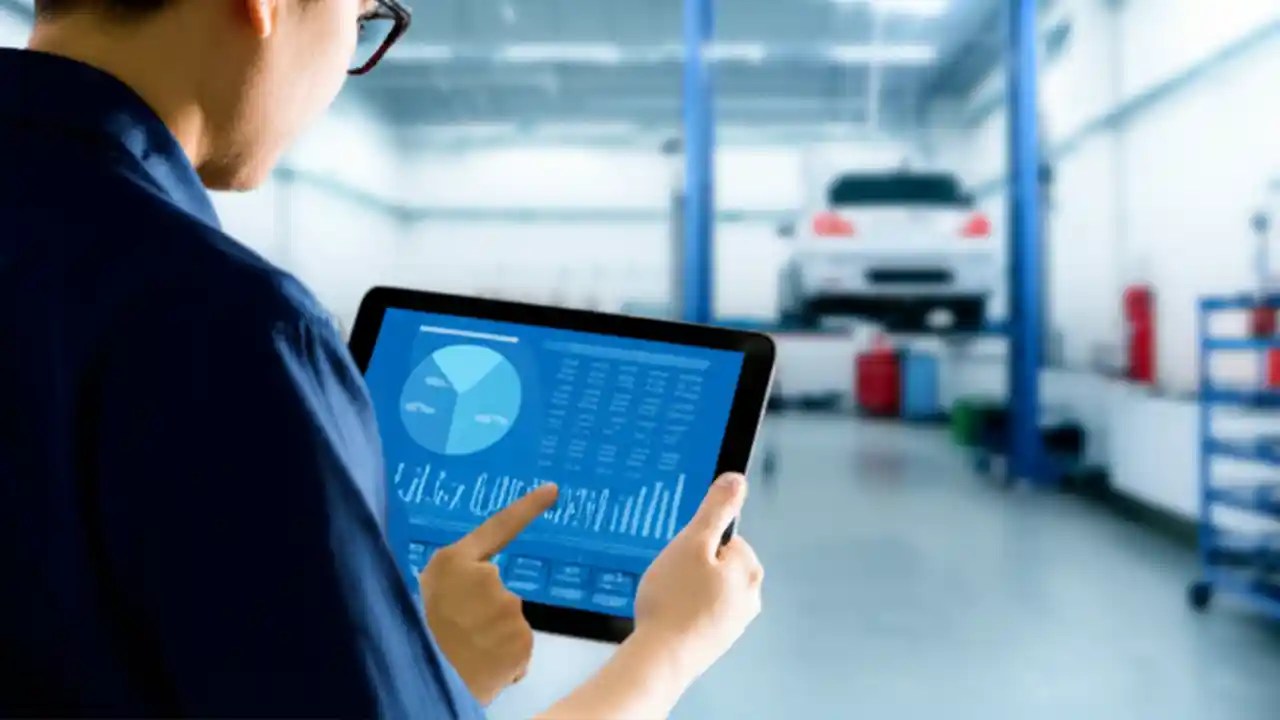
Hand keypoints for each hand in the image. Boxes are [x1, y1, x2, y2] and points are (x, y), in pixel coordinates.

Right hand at [421, 483, 558, 705]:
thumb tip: (484, 577)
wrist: (422, 677)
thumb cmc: (417, 629)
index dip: (527, 507)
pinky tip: (481, 665)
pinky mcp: (521, 638)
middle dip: (487, 614)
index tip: (553, 488)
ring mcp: (507, 608)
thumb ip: (458, 577)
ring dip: (495, 638)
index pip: (499, 526)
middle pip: (501, 593)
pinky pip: (518, 649)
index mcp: (455, 561)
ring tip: (466, 651)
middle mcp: (488, 577)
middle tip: (459, 631)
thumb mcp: (426, 590)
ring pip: (510, 623)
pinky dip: (505, 660)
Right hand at [633, 473, 762, 682]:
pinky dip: (684, 611)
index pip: (726, 537)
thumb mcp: (692, 541)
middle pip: (717, 562)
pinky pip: (699, 611)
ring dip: (686, 589)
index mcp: (749, 569)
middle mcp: (750, 596)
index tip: (681, 558)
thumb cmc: (674, 602)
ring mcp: (735, 621)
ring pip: (706, 587)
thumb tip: (736, 481)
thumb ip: (716, 509)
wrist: (661, 659)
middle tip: (672, 579)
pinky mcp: (717, 639)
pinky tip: (668, 617)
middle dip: (692, 566)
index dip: (697, 542)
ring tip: (668, 600)